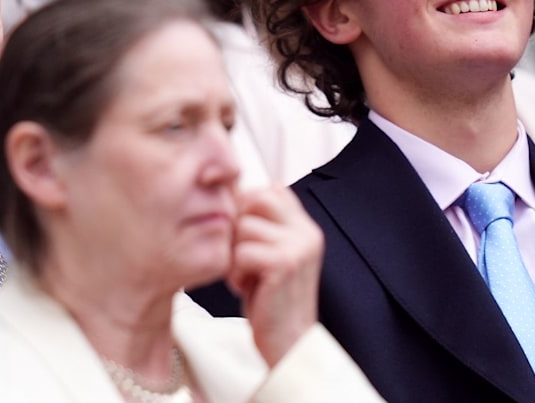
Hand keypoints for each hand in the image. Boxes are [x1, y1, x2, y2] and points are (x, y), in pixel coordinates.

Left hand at [225, 185, 323, 366]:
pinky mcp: (285, 264)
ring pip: (244, 226)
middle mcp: (307, 232)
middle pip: (257, 198)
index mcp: (305, 227)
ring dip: (233, 253)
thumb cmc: (270, 300)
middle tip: (236, 252)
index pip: (271, 190)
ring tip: (243, 275)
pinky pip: (242, 252)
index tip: (240, 236)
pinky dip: (235, 271)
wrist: (289, 343)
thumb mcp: (269, 255)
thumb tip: (227, 196)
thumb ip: (260, 227)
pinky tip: (245, 287)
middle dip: (237, 223)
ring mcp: (299, 247)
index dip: (246, 207)